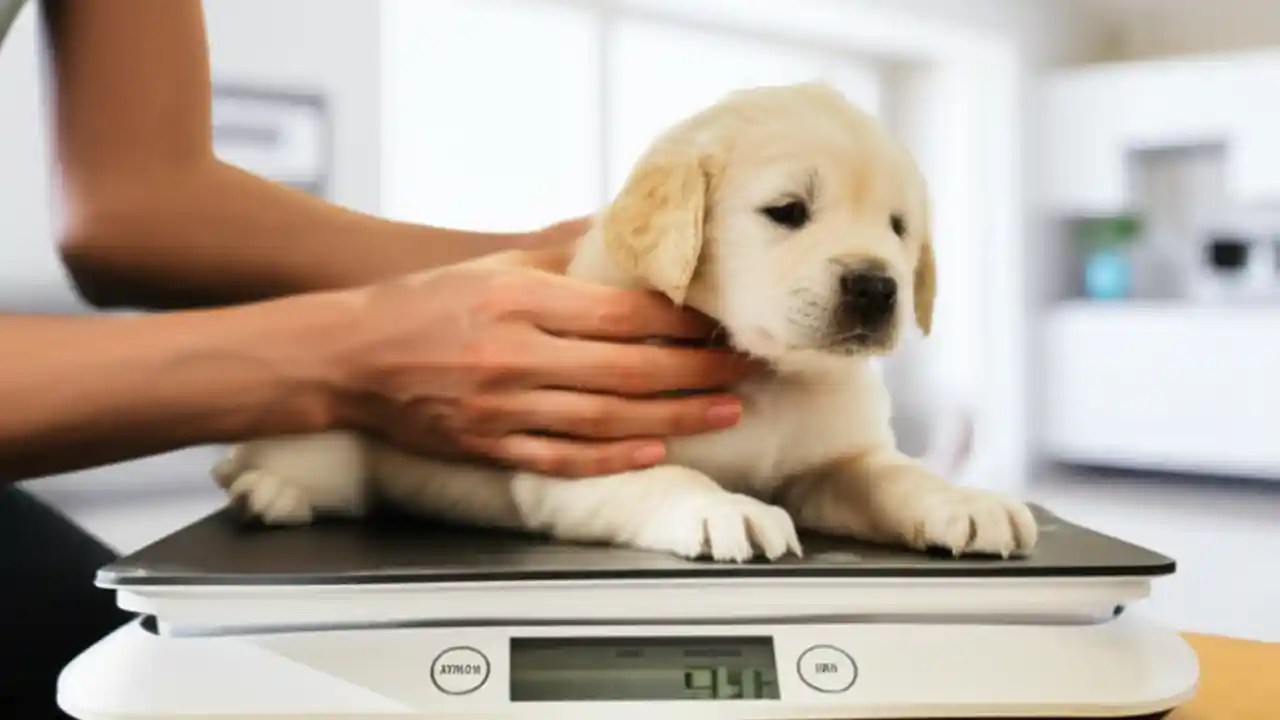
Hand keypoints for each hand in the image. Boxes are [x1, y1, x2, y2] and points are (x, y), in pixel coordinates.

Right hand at [325, 260, 754, 476]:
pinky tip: (656, 451)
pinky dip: (614, 458)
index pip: (620, 313)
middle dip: (696, 372)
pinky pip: (563, 458)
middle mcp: (513, 355)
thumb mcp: (489, 267)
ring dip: (674, 418)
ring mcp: (500, 408)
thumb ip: (558, 257)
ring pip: (607, 418)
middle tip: (745, 371)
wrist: (348, 358)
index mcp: (517, 300)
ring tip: (723, 412)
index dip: (680, 323)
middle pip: (627, 368)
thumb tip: (623, 234)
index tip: (721, 324)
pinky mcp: (487, 446)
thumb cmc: (423, 304)